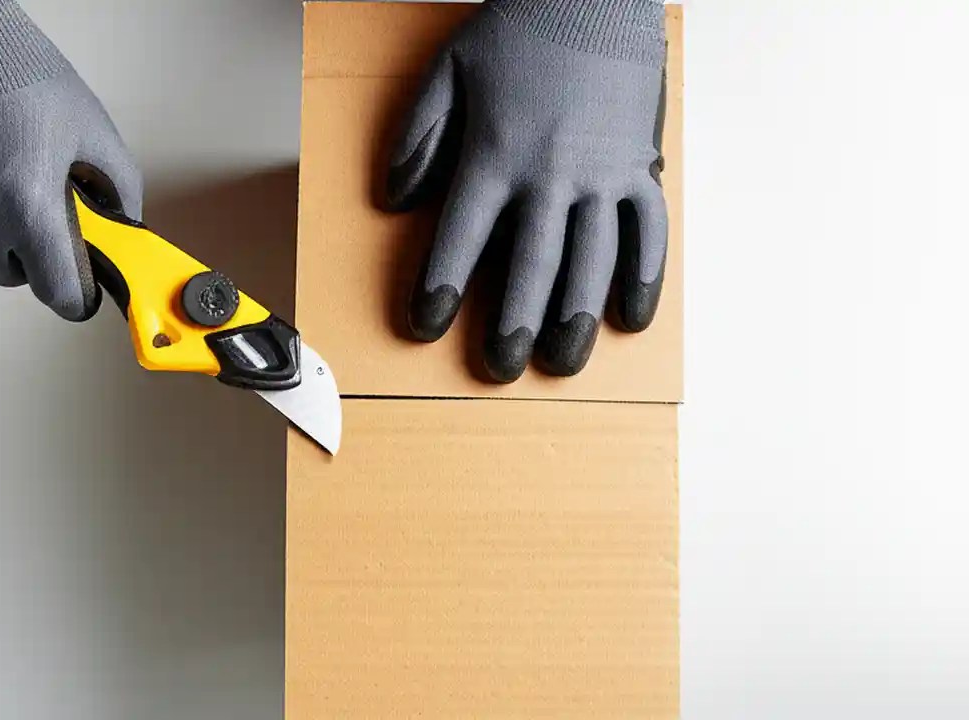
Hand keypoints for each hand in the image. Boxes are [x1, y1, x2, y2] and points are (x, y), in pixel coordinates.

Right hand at [0, 0, 141, 320]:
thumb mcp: (90, 126)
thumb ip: (119, 186)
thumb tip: (124, 225)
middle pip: (9, 274)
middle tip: (34, 207)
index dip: (73, 295)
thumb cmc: (13, 67)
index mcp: (27, 209)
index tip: (78, 291)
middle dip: (28, 252)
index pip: (56, 292)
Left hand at [386, 0, 667, 380]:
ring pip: (591, 261)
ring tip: (561, 363)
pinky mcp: (640, 168)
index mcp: (494, 155)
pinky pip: (647, 234)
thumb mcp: (446, 73)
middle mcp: (550, 174)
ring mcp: (602, 175)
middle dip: (512, 325)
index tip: (426, 326)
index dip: (440, 286)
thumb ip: (416, 138)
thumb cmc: (517, 33)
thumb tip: (394, 201)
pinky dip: (642, 278)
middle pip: (530, 266)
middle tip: (500, 368)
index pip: (460, 238)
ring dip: (575, 318)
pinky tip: (628, 318)